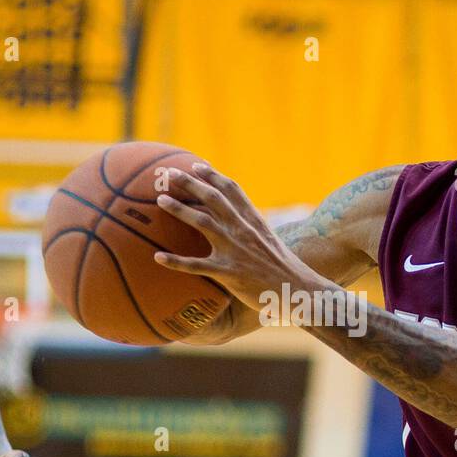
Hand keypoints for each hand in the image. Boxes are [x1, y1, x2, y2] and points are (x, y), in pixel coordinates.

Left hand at [153, 164, 316, 311]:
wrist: (299, 291)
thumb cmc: (285, 271)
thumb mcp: (271, 243)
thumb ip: (254, 232)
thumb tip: (241, 227)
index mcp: (254, 221)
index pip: (232, 190)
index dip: (213, 176)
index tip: (196, 166)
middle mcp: (243, 231)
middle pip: (213, 198)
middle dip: (189, 183)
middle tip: (168, 173)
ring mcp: (236, 251)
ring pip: (203, 224)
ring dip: (180, 210)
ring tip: (160, 200)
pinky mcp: (229, 273)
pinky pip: (197, 266)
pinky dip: (176, 261)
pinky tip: (158, 258)